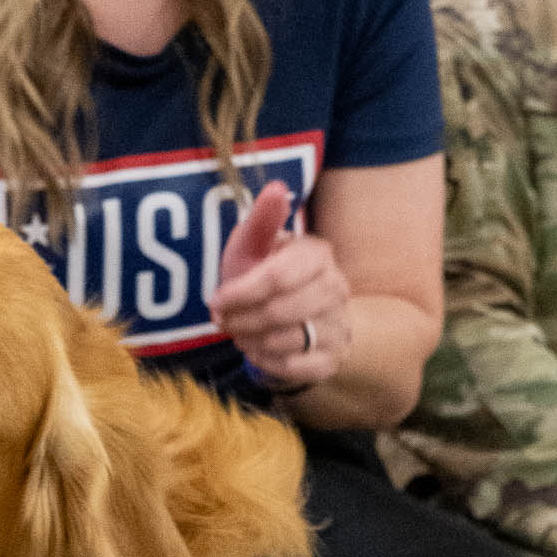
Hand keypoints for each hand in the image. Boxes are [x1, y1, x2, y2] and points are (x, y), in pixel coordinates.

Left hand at [208, 182, 352, 392]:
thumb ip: (262, 219)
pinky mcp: (333, 357)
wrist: (295, 314)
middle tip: (223, 320)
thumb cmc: (265, 272)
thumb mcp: (255, 245)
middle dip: (242, 319)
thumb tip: (278, 188)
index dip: (241, 293)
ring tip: (240, 332)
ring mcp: (339, 324)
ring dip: (251, 340)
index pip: (278, 277)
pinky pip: (298, 368)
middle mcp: (337, 288)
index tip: (216, 301)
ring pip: (287, 341)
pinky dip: (269, 362)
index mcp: (317, 254)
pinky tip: (258, 349)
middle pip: (279, 312)